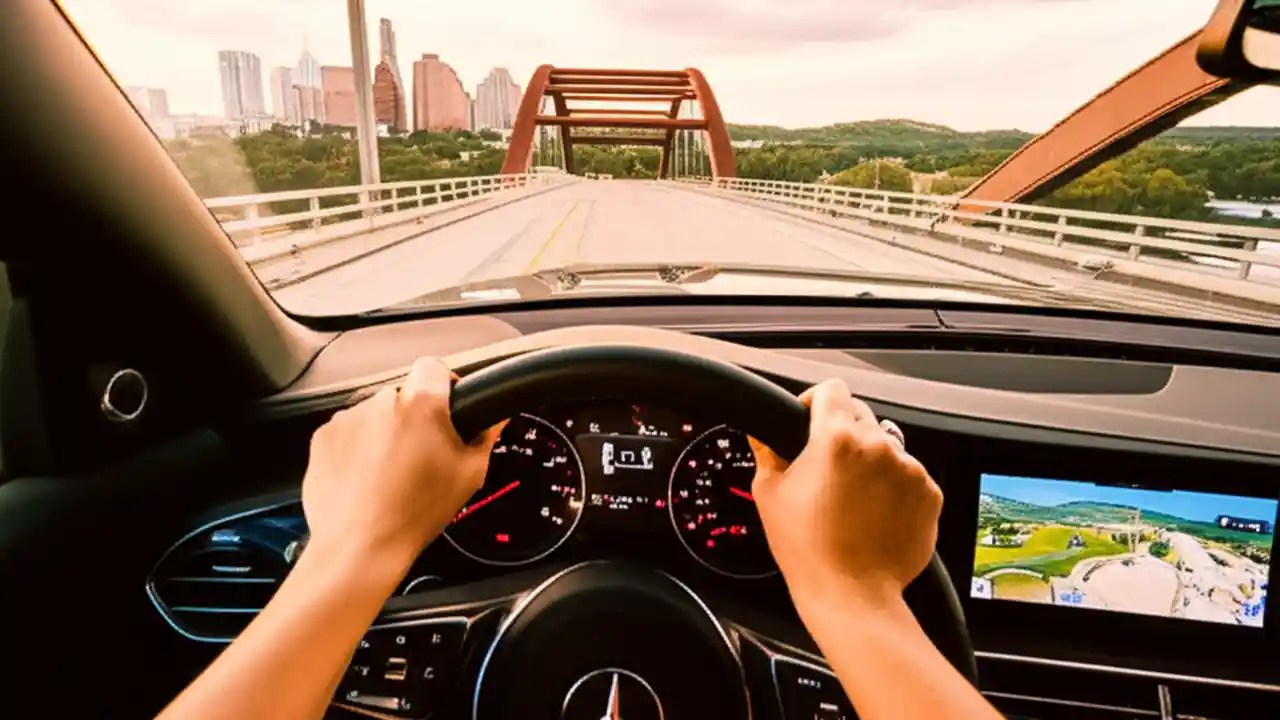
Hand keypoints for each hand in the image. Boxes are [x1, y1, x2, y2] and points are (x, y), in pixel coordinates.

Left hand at [301, 357, 502, 570]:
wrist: (361, 545)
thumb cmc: (415, 513)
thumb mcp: (469, 475)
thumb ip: (484, 436)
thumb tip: (493, 417)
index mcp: (421, 404)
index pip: (433, 367)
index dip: (443, 385)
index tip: (446, 406)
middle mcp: (381, 402)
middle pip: (403, 395)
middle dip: (413, 417)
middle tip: (422, 453)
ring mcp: (347, 418)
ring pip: (374, 414)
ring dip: (383, 433)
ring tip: (390, 473)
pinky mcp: (323, 437)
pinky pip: (348, 432)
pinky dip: (357, 449)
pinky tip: (366, 479)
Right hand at [750, 379, 941, 611]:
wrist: (852, 595)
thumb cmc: (808, 550)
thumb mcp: (770, 495)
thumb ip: (767, 452)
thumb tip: (761, 433)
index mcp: (836, 439)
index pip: (831, 389)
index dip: (815, 400)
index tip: (808, 418)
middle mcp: (879, 446)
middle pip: (860, 415)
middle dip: (842, 433)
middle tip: (826, 469)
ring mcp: (910, 469)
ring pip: (887, 446)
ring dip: (870, 461)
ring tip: (853, 498)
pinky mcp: (930, 493)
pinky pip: (910, 475)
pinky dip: (893, 486)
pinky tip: (874, 513)